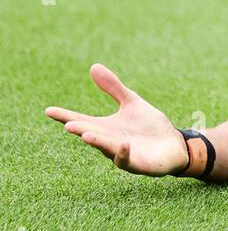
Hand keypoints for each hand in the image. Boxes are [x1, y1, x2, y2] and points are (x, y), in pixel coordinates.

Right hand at [45, 64, 188, 175]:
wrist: (174, 144)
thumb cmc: (150, 126)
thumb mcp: (132, 103)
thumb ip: (114, 88)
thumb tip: (93, 66)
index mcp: (105, 128)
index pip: (81, 120)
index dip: (65, 116)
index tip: (49, 110)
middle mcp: (109, 142)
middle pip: (91, 135)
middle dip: (81, 130)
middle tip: (68, 124)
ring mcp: (121, 154)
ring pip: (106, 148)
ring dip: (97, 142)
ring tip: (86, 134)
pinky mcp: (137, 164)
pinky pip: (126, 161)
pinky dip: (123, 153)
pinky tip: (123, 144)